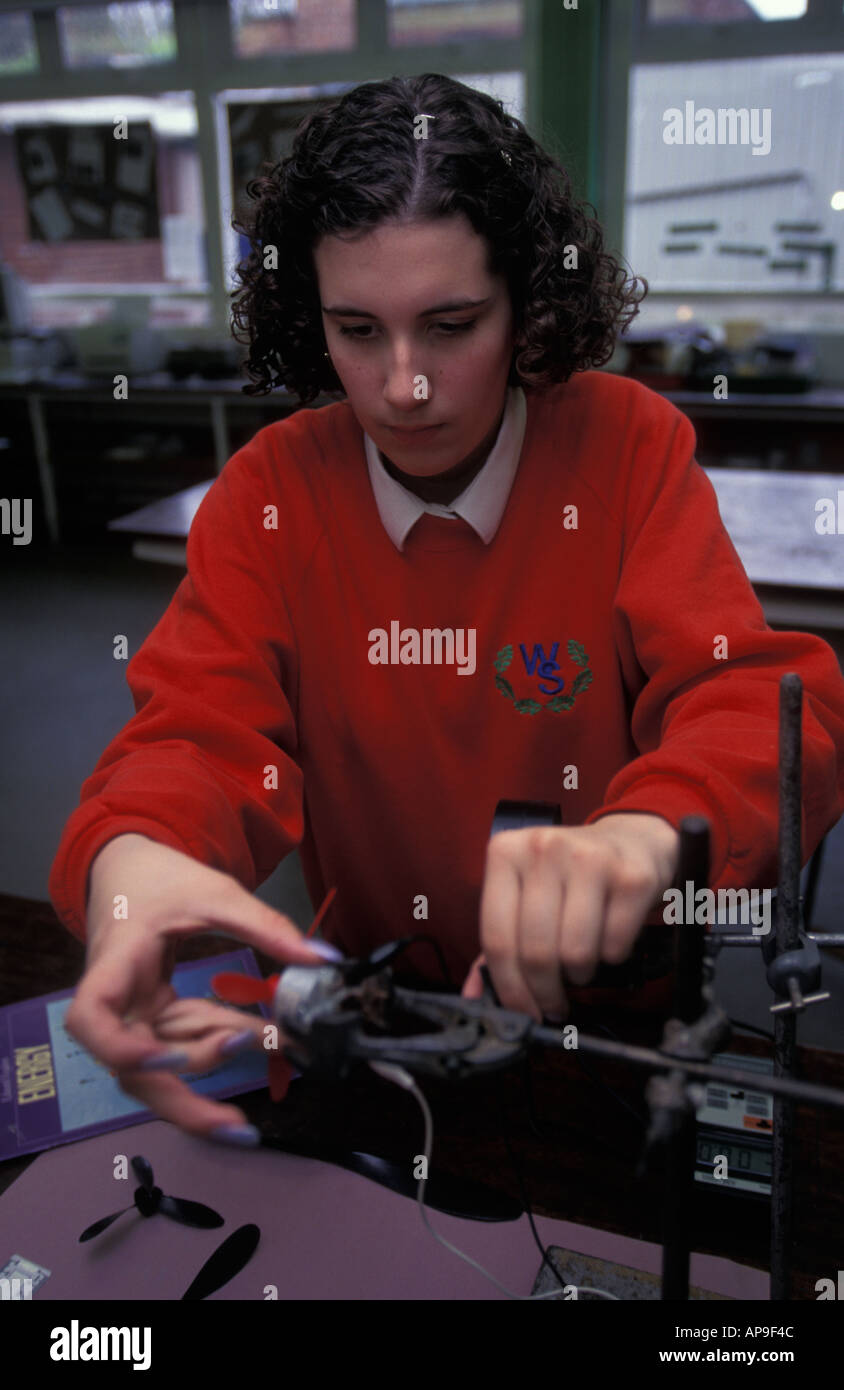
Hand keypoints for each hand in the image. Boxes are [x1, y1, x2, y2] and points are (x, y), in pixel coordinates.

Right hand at [64, 834, 332, 1140]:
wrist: (130, 870)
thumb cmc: (161, 879)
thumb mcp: (215, 892)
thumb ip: (266, 926)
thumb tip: (323, 958)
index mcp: (115, 963)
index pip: (91, 1019)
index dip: (122, 1049)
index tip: (170, 1058)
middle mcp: (117, 1002)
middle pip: (133, 1073)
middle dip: (187, 1106)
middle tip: (242, 1129)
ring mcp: (133, 1016)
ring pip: (165, 1068)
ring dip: (218, 1065)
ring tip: (277, 1048)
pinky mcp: (154, 1019)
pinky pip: (184, 1045)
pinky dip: (221, 1045)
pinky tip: (260, 1039)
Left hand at [461, 813, 679, 1021]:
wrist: (631, 841)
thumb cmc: (569, 876)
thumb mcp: (524, 894)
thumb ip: (498, 942)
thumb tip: (471, 995)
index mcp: (506, 853)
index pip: (496, 938)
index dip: (509, 988)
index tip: (523, 1011)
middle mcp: (544, 848)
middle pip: (536, 951)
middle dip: (546, 991)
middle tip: (554, 1001)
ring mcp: (590, 859)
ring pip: (575, 953)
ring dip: (579, 975)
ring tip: (580, 965)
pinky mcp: (631, 877)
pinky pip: (614, 946)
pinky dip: (611, 958)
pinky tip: (608, 941)